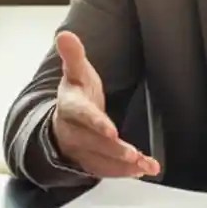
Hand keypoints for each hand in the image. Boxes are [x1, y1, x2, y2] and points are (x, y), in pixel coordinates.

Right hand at [51, 31, 159, 177]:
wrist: (62, 120)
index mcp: (70, 106)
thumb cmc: (76, 93)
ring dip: (122, 166)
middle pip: (92, 143)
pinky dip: (123, 172)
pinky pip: (104, 170)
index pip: (82, 115)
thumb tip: (64, 34)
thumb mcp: (76, 72)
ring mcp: (79, 149)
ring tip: (144, 165)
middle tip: (135, 155)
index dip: (96, 123)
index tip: (112, 131)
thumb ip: (73, 55)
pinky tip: (142, 170)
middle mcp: (72, 131)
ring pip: (99, 161)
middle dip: (114, 150)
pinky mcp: (88, 162)